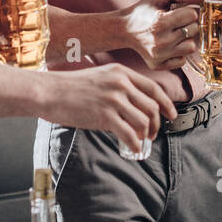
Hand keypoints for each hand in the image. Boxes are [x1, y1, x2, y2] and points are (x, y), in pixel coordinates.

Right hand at [41, 64, 176, 153]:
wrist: (49, 92)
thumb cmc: (71, 87)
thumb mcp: (100, 77)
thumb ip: (118, 86)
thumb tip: (135, 105)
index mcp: (121, 73)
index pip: (153, 88)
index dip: (166, 103)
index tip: (171, 114)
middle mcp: (121, 84)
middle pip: (152, 106)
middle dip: (157, 123)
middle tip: (153, 134)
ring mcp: (113, 99)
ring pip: (143, 121)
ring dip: (146, 134)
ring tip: (142, 141)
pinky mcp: (104, 116)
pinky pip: (129, 133)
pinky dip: (135, 143)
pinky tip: (134, 148)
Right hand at [118, 0, 206, 70]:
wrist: (124, 29)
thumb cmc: (144, 10)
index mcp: (161, 22)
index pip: (192, 15)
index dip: (187, 11)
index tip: (177, 12)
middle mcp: (160, 42)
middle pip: (194, 30)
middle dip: (187, 24)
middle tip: (175, 23)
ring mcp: (159, 56)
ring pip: (191, 47)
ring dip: (186, 39)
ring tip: (174, 34)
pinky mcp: (158, 65)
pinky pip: (182, 60)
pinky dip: (179, 53)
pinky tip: (169, 46)